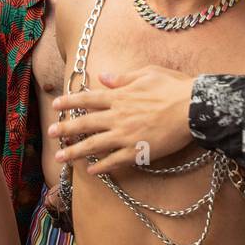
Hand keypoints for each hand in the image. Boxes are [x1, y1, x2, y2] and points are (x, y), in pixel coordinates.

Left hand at [49, 66, 195, 174]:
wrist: (194, 107)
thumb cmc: (174, 87)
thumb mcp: (147, 73)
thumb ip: (123, 78)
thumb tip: (103, 77)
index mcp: (120, 96)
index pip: (88, 98)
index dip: (70, 102)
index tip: (56, 105)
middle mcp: (118, 116)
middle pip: (85, 123)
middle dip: (65, 128)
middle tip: (50, 133)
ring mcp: (126, 135)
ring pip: (93, 145)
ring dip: (74, 151)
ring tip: (60, 157)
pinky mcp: (137, 151)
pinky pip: (114, 161)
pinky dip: (101, 167)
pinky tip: (91, 171)